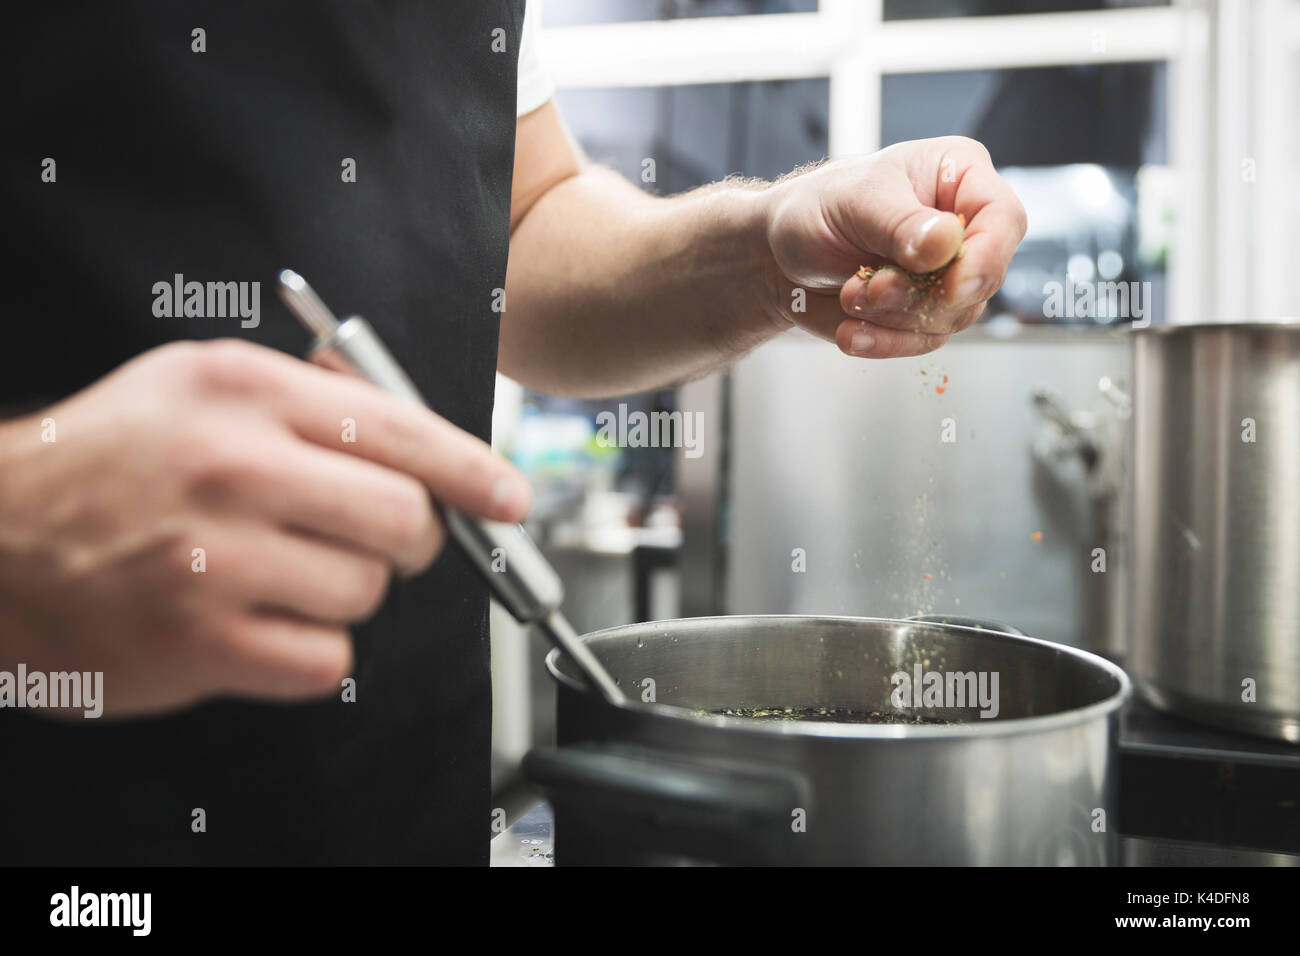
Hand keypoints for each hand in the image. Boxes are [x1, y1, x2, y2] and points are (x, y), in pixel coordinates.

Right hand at [0, 339, 530, 717]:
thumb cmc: (102, 461)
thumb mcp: (194, 384)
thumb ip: (305, 395)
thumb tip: (412, 423)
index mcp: (241, 392)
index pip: (399, 429)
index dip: (473, 471)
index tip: (510, 498)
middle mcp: (232, 468)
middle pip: (405, 522)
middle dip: (411, 541)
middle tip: (377, 540)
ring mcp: (213, 560)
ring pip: (368, 593)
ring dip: (346, 593)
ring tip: (282, 575)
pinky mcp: (200, 643)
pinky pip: (325, 659)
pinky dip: (311, 648)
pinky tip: (262, 621)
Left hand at [765, 136, 1027, 357]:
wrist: (779, 251)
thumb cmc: (817, 206)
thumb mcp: (854, 201)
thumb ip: (901, 224)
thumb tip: (945, 244)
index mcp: (960, 176)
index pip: (1004, 218)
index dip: (987, 258)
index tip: (952, 285)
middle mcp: (964, 227)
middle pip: (980, 279)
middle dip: (920, 295)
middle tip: (871, 286)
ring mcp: (948, 275)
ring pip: (951, 317)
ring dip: (894, 319)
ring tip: (850, 295)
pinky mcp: (925, 313)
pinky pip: (922, 341)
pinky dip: (883, 341)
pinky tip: (852, 331)